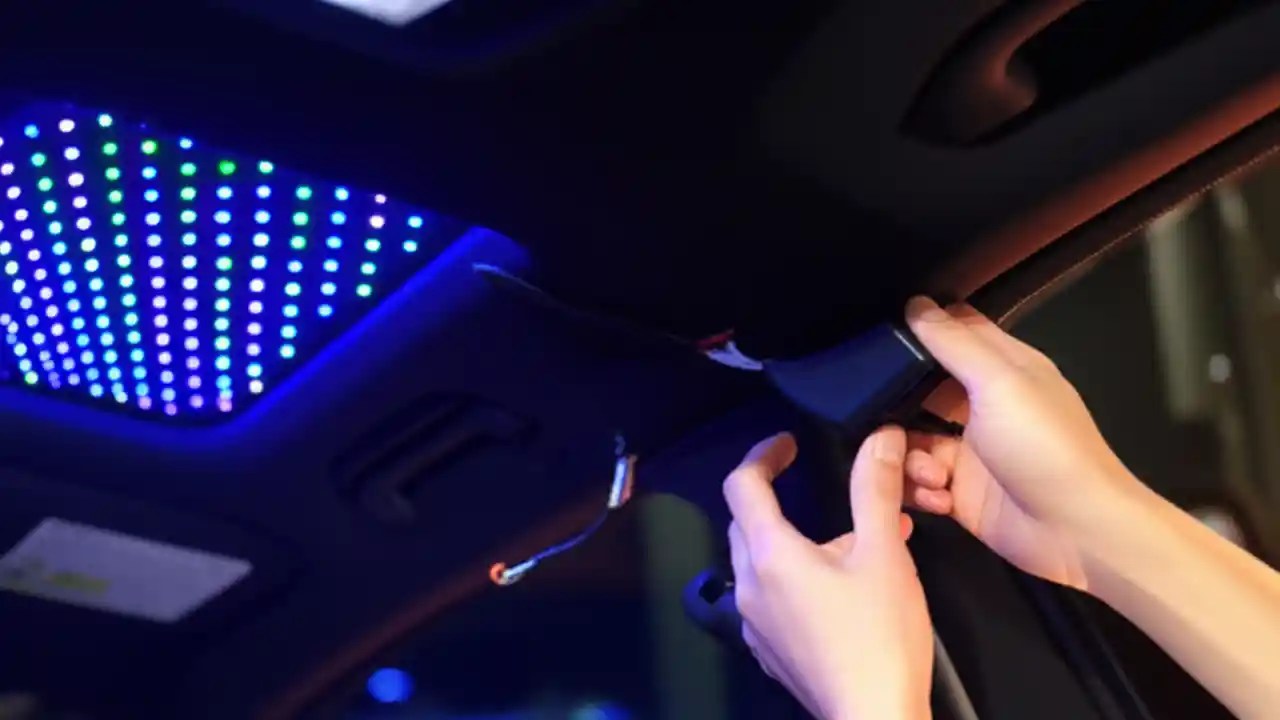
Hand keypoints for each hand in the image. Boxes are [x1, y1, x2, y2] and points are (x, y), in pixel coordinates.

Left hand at [724, 428, 932, 719]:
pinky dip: (796, 579)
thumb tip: (881, 438)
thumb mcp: (884, 554)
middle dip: (776, 498)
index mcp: (768, 555)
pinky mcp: (771, 651)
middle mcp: (749, 587)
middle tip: (818, 488)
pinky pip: (771, 599)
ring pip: (760, 563)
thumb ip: (877, 490)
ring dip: (793, 542)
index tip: (788, 445)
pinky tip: (842, 589)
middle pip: (746, 523)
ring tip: (851, 543)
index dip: (762, 455)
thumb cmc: (878, 639)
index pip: (741, 485)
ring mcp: (755, 624)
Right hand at [902, 297, 1143, 589]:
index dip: (919, 328)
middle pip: (923, 387)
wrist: (1079, 531)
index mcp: (1003, 368)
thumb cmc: (1045, 447)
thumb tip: (916, 303)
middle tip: (873, 410)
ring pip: (913, 438)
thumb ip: (954, 343)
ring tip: (930, 473)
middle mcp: (984, 404)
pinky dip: (919, 490)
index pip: (955, 331)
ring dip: (909, 455)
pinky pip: (920, 482)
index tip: (878, 335)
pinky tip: (938, 498)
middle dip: (895, 398)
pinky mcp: (961, 492)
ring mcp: (971, 451)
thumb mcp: (1000, 383)